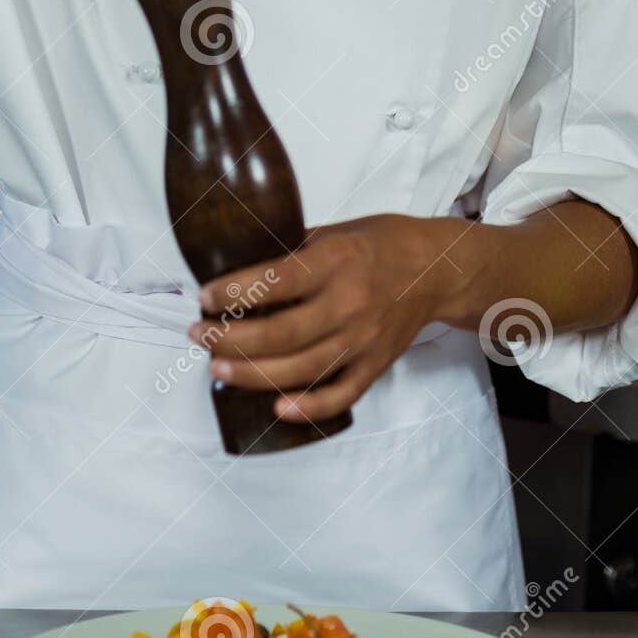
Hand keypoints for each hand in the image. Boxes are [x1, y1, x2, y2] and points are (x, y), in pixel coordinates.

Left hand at [189, 215, 454, 423]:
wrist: (438, 270)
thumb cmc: (381, 243)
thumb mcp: (335, 231)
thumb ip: (292, 250)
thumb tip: (239, 265)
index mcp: (337, 260)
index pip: (275, 281)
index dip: (233, 292)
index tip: (204, 296)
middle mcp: (350, 303)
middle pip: (281, 334)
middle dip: (230, 338)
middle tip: (200, 335)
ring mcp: (364, 339)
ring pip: (301, 368)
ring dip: (253, 373)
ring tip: (218, 366)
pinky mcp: (376, 364)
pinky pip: (341, 395)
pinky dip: (309, 407)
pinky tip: (277, 406)